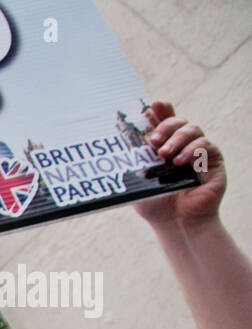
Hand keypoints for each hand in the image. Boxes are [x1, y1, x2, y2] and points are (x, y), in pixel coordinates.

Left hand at [134, 100, 224, 226]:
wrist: (175, 223)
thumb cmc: (155, 203)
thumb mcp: (137, 180)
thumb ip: (131, 161)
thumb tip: (115, 143)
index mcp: (164, 145)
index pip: (163, 120)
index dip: (159, 110)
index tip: (151, 105)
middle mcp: (182, 144)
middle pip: (178, 121)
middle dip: (165, 126)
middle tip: (153, 141)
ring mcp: (199, 150)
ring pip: (192, 129)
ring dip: (177, 139)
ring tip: (165, 155)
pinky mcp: (213, 160)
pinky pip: (205, 145)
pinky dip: (192, 150)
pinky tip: (181, 161)